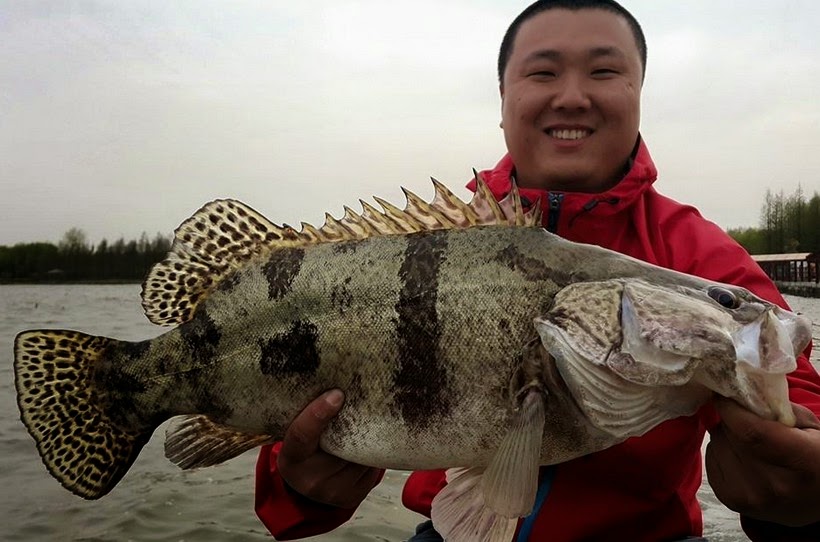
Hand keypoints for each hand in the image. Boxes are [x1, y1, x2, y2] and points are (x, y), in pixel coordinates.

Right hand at [277, 389, 381, 508]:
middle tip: (364, 398)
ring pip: (359, 455)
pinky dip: (371, 453)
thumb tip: (336, 385)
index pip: (301, 434)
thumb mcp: (296, 433)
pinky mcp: (353, 497)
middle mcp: (310, 480)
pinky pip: (370, 468)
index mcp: (291, 459)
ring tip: (364, 423)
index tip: (336, 394)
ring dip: (365, 438)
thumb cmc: (304, 448)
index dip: (318, 413)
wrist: (306, 485)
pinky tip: (366, 444)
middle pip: (339, 443)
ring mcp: (333, 492)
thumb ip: (309, 416)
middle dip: (352, 422)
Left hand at [706, 397, 819, 526]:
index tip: (725, 394)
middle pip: (730, 437)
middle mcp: (773, 484)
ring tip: (747, 442)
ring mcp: (751, 497)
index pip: (749, 431)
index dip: (731, 408)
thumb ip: (777, 407)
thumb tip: (738, 393)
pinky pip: (710, 462)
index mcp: (800, 460)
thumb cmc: (817, 455)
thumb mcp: (810, 426)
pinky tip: (739, 457)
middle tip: (744, 419)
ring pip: (716, 446)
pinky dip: (720, 452)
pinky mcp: (732, 501)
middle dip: (731, 420)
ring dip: (726, 438)